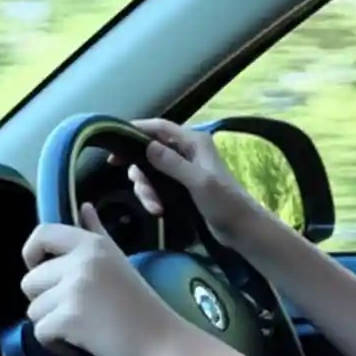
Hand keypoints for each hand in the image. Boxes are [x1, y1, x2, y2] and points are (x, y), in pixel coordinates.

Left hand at [20, 203, 184, 355]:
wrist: (162, 343)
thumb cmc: (142, 306)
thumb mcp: (119, 261)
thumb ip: (97, 234)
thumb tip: (83, 207)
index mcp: (92, 244)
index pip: (42, 233)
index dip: (31, 253)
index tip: (41, 270)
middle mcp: (80, 261)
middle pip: (30, 280)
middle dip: (45, 301)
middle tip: (76, 311)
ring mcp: (74, 289)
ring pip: (33, 309)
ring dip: (51, 324)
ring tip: (81, 329)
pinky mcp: (68, 319)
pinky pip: (40, 332)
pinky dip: (55, 344)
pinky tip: (79, 344)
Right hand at [116, 119, 267, 244]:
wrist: (241, 228)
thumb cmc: (225, 202)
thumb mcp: (199, 182)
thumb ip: (173, 164)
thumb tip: (147, 146)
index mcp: (194, 142)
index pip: (160, 127)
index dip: (136, 130)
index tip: (114, 141)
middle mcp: (187, 151)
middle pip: (149, 151)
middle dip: (141, 171)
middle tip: (139, 187)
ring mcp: (182, 169)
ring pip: (150, 171)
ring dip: (146, 189)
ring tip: (155, 207)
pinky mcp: (180, 186)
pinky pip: (156, 186)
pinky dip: (152, 197)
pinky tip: (158, 211)